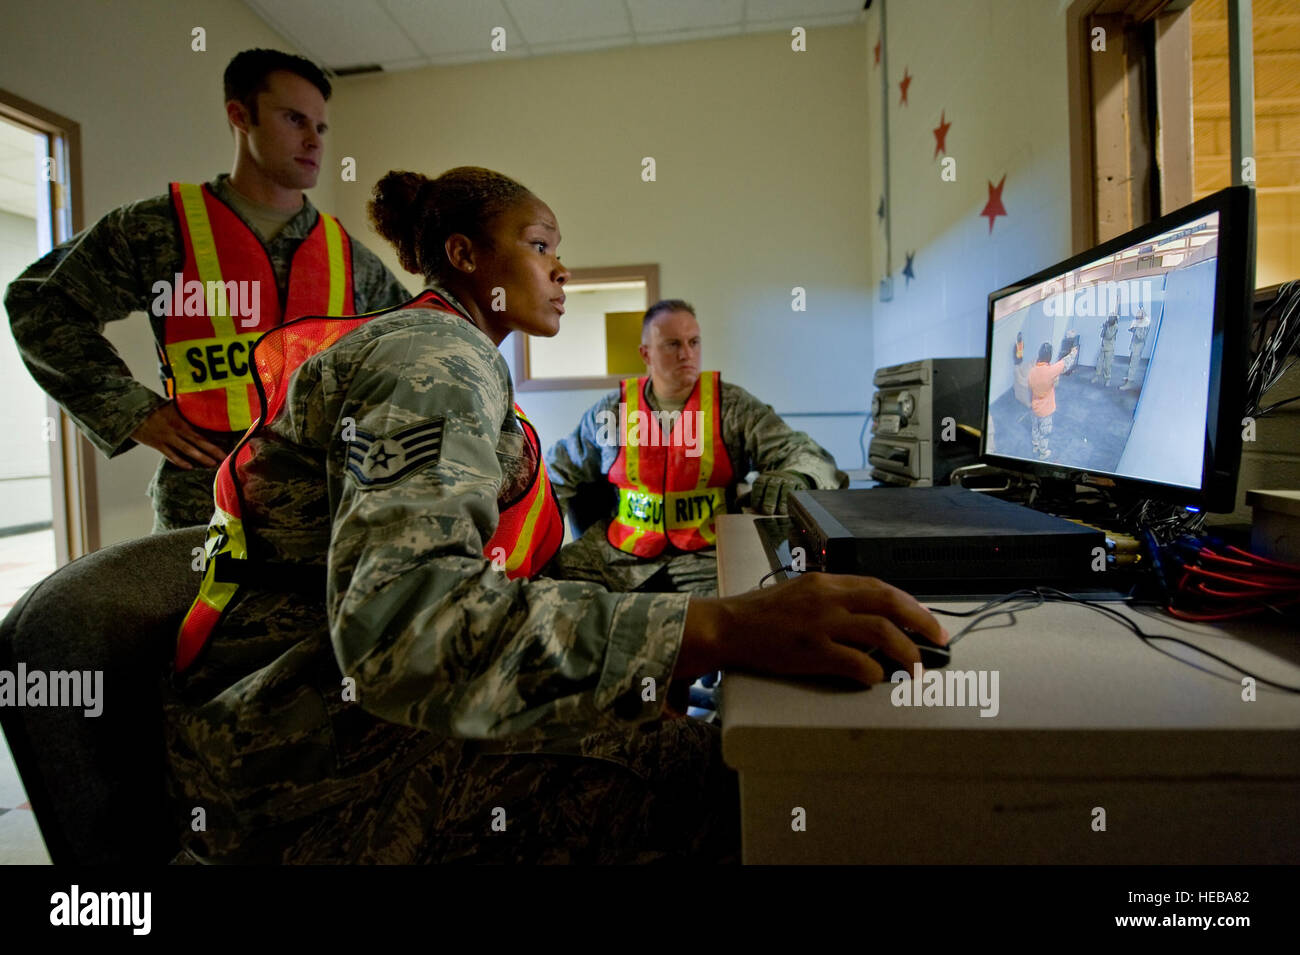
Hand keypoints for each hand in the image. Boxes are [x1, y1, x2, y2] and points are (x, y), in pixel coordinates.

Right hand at [130, 402, 226, 468]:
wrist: (132, 410)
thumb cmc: (154, 408)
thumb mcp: (171, 406)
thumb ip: (185, 410)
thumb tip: (202, 406)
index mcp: (182, 420)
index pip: (202, 432)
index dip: (214, 441)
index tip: (227, 448)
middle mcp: (177, 429)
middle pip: (198, 441)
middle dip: (212, 451)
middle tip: (225, 459)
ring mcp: (167, 437)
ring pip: (186, 449)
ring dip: (200, 457)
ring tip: (212, 464)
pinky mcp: (157, 444)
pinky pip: (170, 454)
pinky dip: (180, 461)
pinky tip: (189, 467)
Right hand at [677, 573, 948, 684]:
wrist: (726, 626)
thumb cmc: (758, 614)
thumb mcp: (799, 593)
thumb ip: (831, 599)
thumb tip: (866, 617)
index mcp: (825, 581)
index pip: (879, 586)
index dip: (910, 604)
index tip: (927, 620)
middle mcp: (827, 597)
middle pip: (888, 602)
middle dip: (921, 622)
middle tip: (939, 640)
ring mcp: (820, 623)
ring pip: (880, 632)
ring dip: (906, 652)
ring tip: (916, 668)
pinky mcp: (810, 651)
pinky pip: (855, 661)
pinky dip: (873, 671)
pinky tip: (877, 678)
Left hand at [749, 470, 810, 514]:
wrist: (788, 479)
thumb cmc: (768, 490)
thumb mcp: (757, 492)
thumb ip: (747, 498)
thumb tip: (736, 504)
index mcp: (763, 479)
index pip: (759, 485)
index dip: (757, 495)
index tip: (756, 506)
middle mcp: (776, 478)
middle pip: (772, 487)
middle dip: (770, 499)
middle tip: (768, 512)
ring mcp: (788, 481)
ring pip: (786, 489)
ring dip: (783, 501)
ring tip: (781, 512)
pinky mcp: (800, 486)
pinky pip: (798, 492)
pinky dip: (795, 499)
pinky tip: (793, 508)